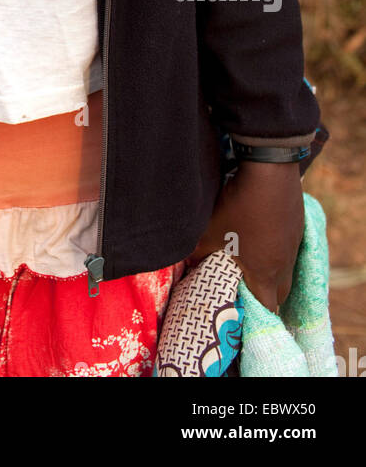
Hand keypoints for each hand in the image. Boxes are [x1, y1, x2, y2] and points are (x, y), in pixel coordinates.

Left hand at [185, 160, 303, 311]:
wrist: (270, 170)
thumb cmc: (239, 206)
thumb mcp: (211, 230)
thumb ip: (197, 252)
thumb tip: (185, 265)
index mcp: (265, 272)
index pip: (267, 307)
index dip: (255, 314)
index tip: (241, 312)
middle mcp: (285, 262)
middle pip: (280, 291)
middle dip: (264, 295)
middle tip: (245, 289)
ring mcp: (294, 242)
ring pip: (286, 267)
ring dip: (272, 269)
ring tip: (252, 262)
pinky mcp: (297, 223)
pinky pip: (289, 246)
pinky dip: (277, 247)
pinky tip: (262, 235)